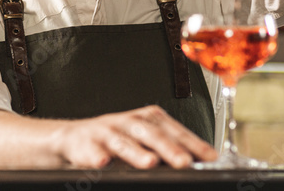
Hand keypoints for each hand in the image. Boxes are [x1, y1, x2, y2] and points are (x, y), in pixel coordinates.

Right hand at [53, 105, 216, 168]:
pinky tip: (103, 163)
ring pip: (123, 142)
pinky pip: (92, 152)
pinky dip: (97, 157)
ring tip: (150, 163)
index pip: (174, 130)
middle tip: (185, 162)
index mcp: (147, 119)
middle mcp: (129, 122)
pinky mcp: (86, 144)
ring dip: (136, 153)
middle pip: (151, 134)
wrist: (73, 137)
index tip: (210, 157)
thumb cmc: (116, 139)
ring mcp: (107, 132)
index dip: (192, 143)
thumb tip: (200, 160)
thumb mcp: (143, 138)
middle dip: (169, 148)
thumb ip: (168, 147)